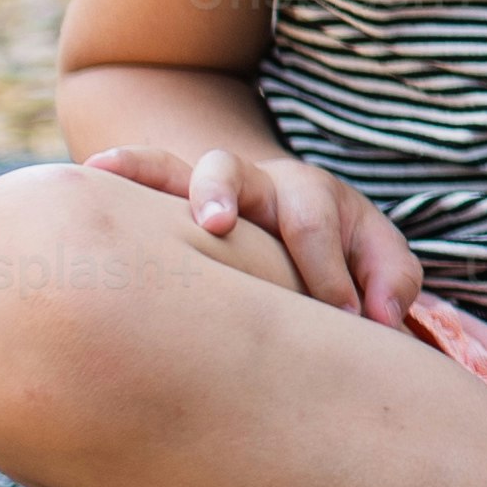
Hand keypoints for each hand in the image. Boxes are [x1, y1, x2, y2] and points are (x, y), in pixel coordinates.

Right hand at [83, 141, 419, 324]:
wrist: (299, 222)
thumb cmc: (345, 254)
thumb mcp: (380, 262)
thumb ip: (391, 282)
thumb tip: (382, 318)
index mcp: (314, 197)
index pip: (314, 227)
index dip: (326, 272)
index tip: (342, 315)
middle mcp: (260, 184)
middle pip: (243, 176)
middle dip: (231, 198)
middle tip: (218, 225)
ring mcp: (214, 189)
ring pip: (186, 169)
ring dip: (169, 186)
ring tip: (143, 206)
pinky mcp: (175, 203)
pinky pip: (147, 174)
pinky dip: (125, 168)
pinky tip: (95, 170)